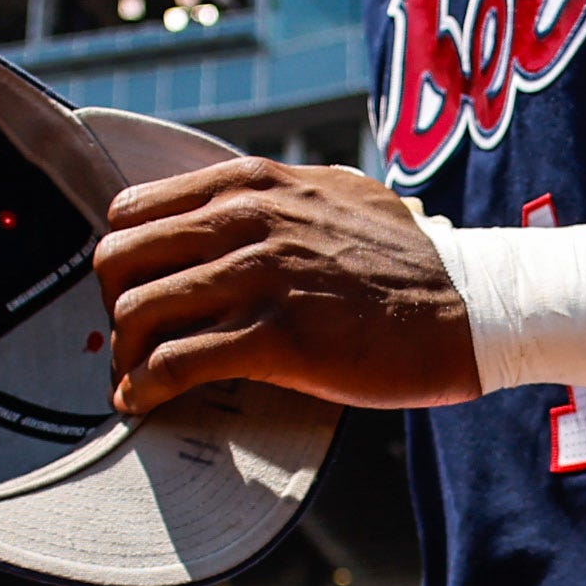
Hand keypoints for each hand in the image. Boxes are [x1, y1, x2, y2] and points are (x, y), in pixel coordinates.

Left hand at [96, 161, 481, 415]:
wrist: (472, 305)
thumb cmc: (407, 261)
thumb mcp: (333, 195)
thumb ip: (274, 198)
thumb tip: (227, 213)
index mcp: (253, 184)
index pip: (134, 211)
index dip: (124, 259)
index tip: (135, 293)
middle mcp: (247, 220)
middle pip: (119, 258)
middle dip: (113, 307)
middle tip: (131, 342)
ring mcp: (260, 276)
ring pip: (138, 312)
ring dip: (124, 355)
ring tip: (137, 378)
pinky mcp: (276, 336)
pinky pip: (175, 363)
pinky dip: (144, 387)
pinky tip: (145, 401)